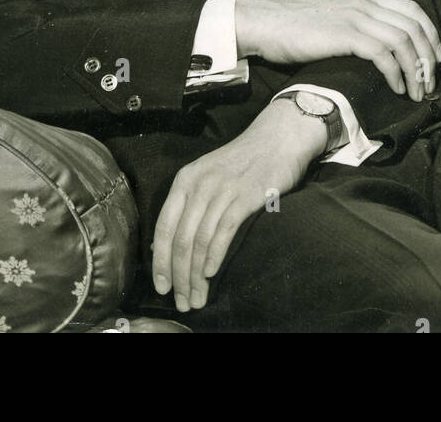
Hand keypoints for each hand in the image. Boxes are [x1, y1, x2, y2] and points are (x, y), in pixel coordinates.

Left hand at [152, 99, 323, 311]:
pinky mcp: (246, 195)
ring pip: (200, 240)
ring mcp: (223, 189)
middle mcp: (200, 184)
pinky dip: (215, 255)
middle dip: (179, 276)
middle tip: (183, 301)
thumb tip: (170, 245)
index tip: (161, 287)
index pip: (164, 227)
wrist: (279, 138)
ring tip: (199, 296)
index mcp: (185, 180)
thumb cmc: (245, 161)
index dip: (160, 261)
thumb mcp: (209, 176)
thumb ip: (191, 204)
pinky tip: (212, 273)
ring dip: (196, 274)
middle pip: (181, 239)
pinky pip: (223, 231)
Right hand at [235, 0, 440, 100]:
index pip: (413, 9)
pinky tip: (396, 88)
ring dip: (416, 70)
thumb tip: (381, 51)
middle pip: (415, 26)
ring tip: (417, 93)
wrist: (266, 24)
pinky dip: (396, 73)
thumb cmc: (296, 28)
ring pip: (404, 40)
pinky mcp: (345, 34)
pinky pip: (383, 53)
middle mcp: (366, 4)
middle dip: (429, 57)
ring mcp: (356, 18)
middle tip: (431, 83)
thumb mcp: (335, 19)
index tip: (437, 59)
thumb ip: (358, 26)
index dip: (432, 34)